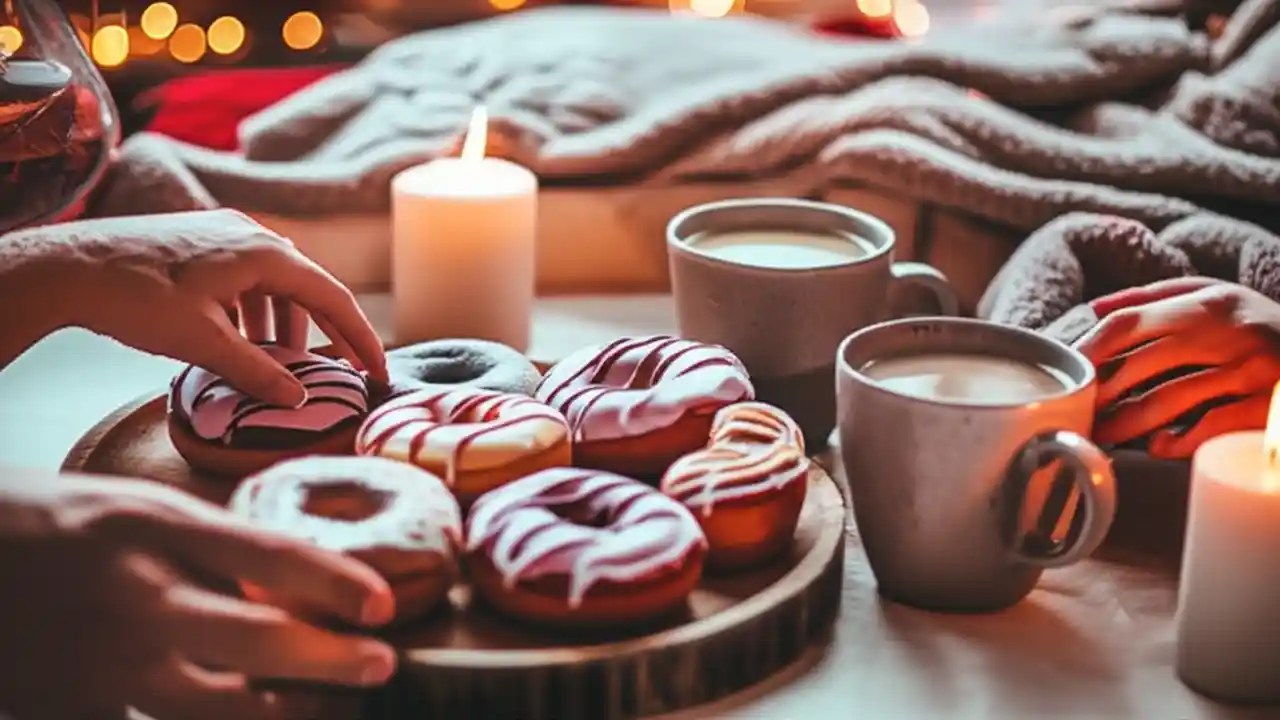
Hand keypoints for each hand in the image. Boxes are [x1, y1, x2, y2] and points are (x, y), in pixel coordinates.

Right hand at [0, 471, 397, 719]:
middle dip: (328, 659)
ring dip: (281, 707)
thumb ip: (206, 543)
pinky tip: (252, 714)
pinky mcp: (73, 710)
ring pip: (215, 703)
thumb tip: (290, 578)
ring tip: (324, 703)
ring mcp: (102, 661)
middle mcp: (134, 594)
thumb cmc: (54, 524)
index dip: (333, 581)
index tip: (382, 603)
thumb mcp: (133, 507)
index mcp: (151, 526)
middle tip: (379, 664)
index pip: (264, 554)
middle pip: (252, 639)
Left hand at [13, 209, 385, 406]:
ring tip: (272, 365)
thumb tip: (299, 399)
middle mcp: (252, 235)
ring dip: (279, 327)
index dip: (360, 338)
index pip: (333, 298)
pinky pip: (244, 279)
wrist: (67, 267)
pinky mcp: (199, 241)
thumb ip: (257, 372)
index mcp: (265, 254)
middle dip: (319, 335)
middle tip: (333, 372)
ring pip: (273, 286)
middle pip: (305, 290)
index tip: (377, 369)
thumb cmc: (135, 298)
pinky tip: (234, 341)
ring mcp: (224, 234)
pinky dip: (251, 313)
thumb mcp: (204, 344)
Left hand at [1074, 277, 1279, 458]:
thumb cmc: (1262, 325)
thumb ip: (1156, 298)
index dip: (1093, 348)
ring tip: (1104, 436)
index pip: (1131, 321)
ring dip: (1127, 424)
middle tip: (1078, 413)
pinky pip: (1210, 428)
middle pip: (1142, 363)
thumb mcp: (1219, 297)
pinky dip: (1177, 440)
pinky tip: (1157, 447)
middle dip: (1102, 393)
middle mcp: (1229, 332)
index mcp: (1210, 302)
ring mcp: (1251, 371)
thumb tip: (1094, 309)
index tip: (1070, 372)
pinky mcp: (1268, 407)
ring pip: (1170, 399)